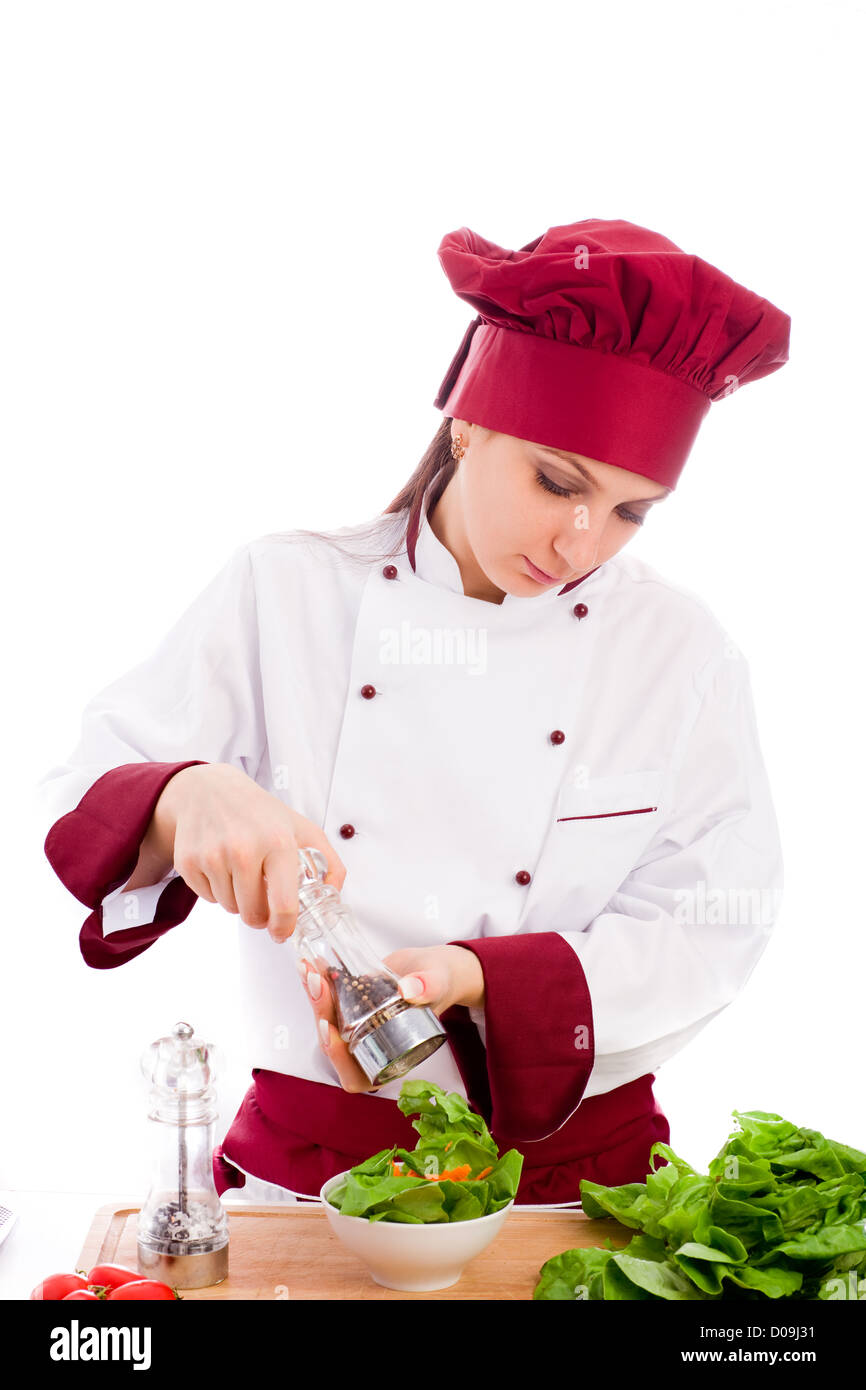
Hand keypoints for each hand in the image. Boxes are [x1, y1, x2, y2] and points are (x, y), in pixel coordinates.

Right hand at [140, 762, 346, 943]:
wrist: (209, 791)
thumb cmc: (260, 813)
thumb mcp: (302, 828)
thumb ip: (329, 863)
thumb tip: (334, 896)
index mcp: (278, 842)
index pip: (283, 904)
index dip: (283, 927)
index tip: (281, 932)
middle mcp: (244, 849)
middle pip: (252, 914)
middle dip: (259, 914)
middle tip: (261, 896)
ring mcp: (213, 855)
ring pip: (229, 908)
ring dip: (237, 899)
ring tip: (241, 872)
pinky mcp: (188, 862)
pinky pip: (207, 899)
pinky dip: (216, 890)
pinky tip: (221, 865)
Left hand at [298, 944, 484, 1093]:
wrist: (431, 965)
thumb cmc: (440, 982)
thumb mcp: (438, 983)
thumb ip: (429, 987)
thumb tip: (410, 989)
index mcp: (390, 1058)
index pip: (356, 1075)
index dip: (338, 1060)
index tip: (331, 1030)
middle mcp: (369, 1047)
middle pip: (335, 1043)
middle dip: (322, 1014)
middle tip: (317, 984)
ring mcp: (356, 1027)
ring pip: (326, 1022)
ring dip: (314, 997)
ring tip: (309, 970)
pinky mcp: (348, 1006)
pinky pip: (327, 1001)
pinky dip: (317, 984)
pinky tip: (310, 965)